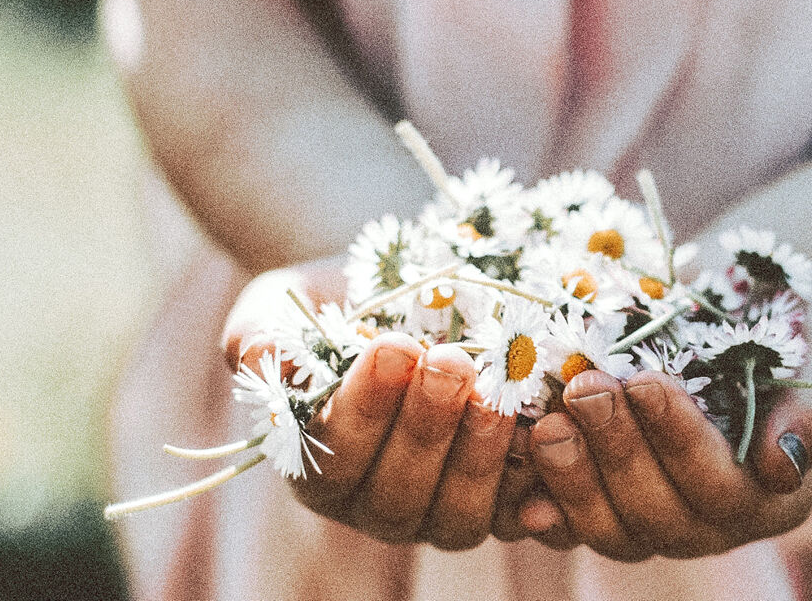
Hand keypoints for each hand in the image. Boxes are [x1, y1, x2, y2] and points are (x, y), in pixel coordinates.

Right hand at [219, 257, 539, 549]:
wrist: (398, 295)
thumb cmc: (329, 304)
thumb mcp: (280, 307)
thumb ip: (261, 338)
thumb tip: (263, 358)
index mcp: (314, 469)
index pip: (332, 460)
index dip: (363, 410)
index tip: (391, 347)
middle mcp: (373, 504)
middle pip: (397, 495)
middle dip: (426, 429)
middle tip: (450, 361)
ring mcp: (437, 511)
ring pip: (456, 515)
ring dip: (480, 457)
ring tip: (497, 392)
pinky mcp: (497, 504)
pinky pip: (517, 514)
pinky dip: (537, 490)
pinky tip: (550, 442)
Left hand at [519, 290, 811, 561]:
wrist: (745, 305)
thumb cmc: (790, 320)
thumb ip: (811, 410)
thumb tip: (781, 466)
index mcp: (771, 494)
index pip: (722, 488)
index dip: (679, 441)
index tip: (646, 381)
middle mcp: (715, 522)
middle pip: (661, 516)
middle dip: (619, 453)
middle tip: (585, 389)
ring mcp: (659, 519)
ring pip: (613, 531)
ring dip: (575, 480)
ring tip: (549, 424)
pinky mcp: (610, 505)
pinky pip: (573, 524)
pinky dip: (545, 504)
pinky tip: (517, 475)